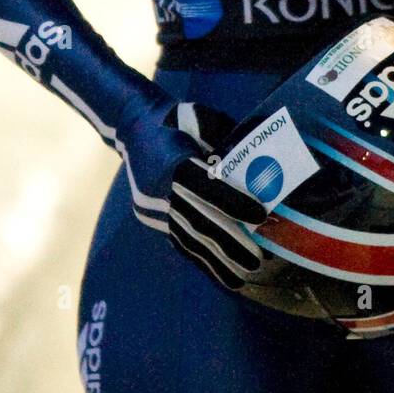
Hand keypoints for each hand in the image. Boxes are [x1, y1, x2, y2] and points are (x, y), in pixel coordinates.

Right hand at [162, 102, 268, 289]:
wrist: (134, 126)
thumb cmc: (176, 119)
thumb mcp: (200, 118)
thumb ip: (225, 137)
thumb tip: (258, 156)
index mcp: (172, 160)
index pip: (205, 186)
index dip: (233, 202)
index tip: (259, 215)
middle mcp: (160, 188)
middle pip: (198, 219)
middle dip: (229, 242)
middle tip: (257, 260)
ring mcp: (153, 206)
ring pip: (188, 237)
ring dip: (217, 259)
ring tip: (244, 274)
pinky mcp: (152, 217)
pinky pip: (179, 242)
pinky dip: (202, 259)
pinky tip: (221, 274)